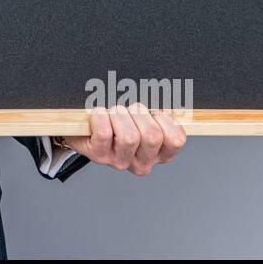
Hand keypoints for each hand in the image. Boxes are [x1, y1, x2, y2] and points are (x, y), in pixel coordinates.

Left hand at [58, 103, 185, 175]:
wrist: (85, 130)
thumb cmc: (119, 121)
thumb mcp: (143, 117)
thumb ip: (157, 112)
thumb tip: (162, 101)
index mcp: (159, 153)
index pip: (176, 140)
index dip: (166, 120)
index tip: (154, 112)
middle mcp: (142, 162)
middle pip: (152, 136)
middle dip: (140, 114)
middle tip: (130, 109)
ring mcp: (121, 161)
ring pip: (129, 137)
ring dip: (120, 115)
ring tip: (114, 112)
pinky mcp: (100, 156)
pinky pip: (105, 134)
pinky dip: (101, 117)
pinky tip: (98, 114)